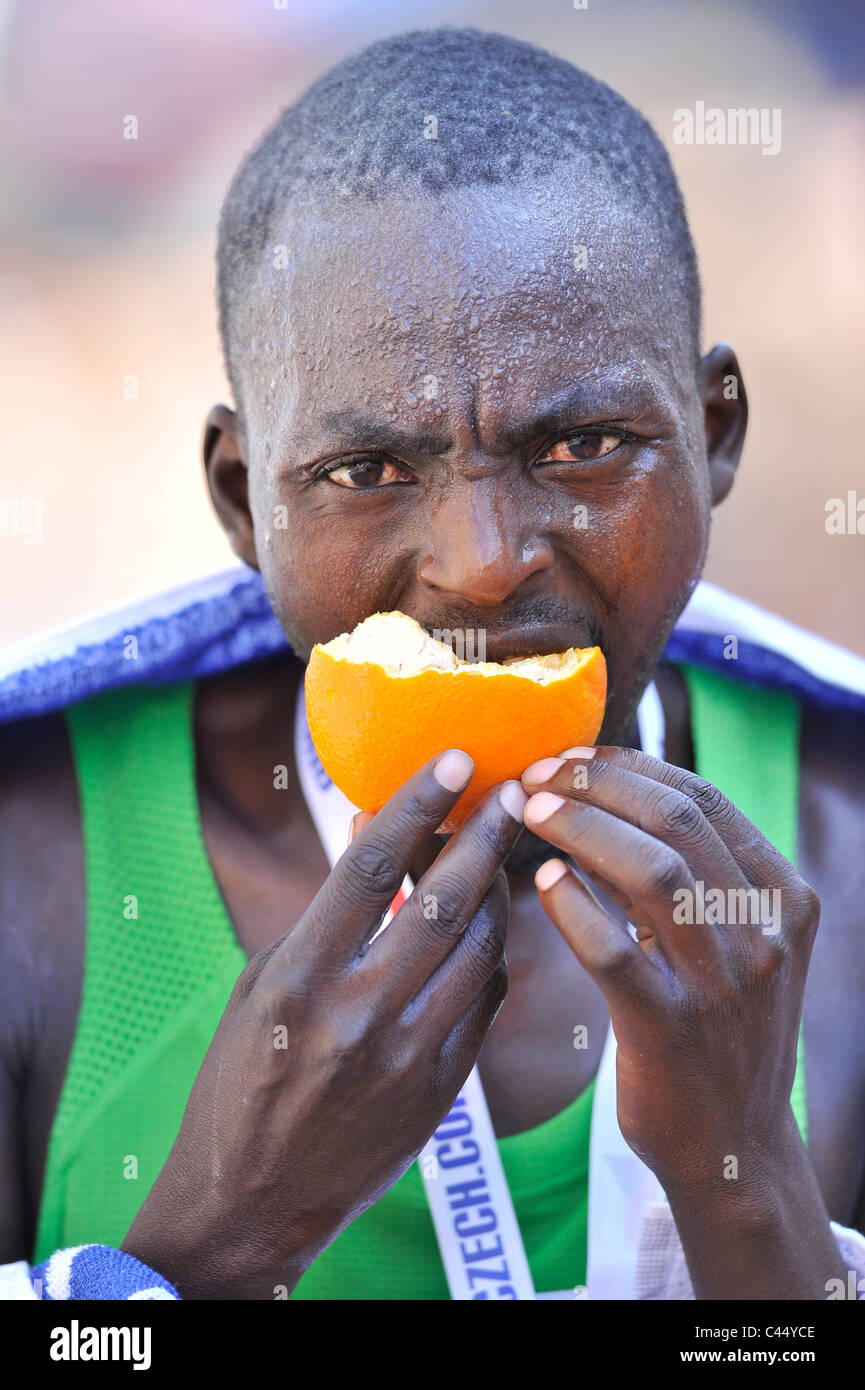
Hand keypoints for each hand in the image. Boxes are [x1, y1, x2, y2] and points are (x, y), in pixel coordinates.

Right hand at [121, 751, 526, 1298]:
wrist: (255, 1202)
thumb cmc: (243, 1080)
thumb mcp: (262, 986)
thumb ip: (324, 918)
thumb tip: (374, 837)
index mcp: (298, 980)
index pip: (368, 869)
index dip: (416, 806)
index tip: (455, 761)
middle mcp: (357, 1015)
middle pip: (443, 901)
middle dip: (486, 835)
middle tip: (514, 790)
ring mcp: (408, 1057)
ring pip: (481, 950)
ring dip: (498, 892)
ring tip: (500, 856)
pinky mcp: (442, 1091)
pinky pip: (486, 1002)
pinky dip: (492, 957)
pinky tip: (487, 929)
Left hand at [520, 745, 818, 1194]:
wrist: (735, 1146)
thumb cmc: (715, 1025)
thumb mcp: (730, 940)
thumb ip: (687, 872)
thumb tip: (603, 792)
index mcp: (781, 896)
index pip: (703, 799)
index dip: (628, 768)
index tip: (570, 757)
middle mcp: (763, 934)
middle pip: (677, 823)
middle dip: (597, 786)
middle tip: (537, 776)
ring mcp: (724, 986)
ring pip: (653, 874)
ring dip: (582, 829)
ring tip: (531, 812)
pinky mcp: (672, 1034)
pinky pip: (616, 954)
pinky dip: (575, 908)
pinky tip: (543, 882)